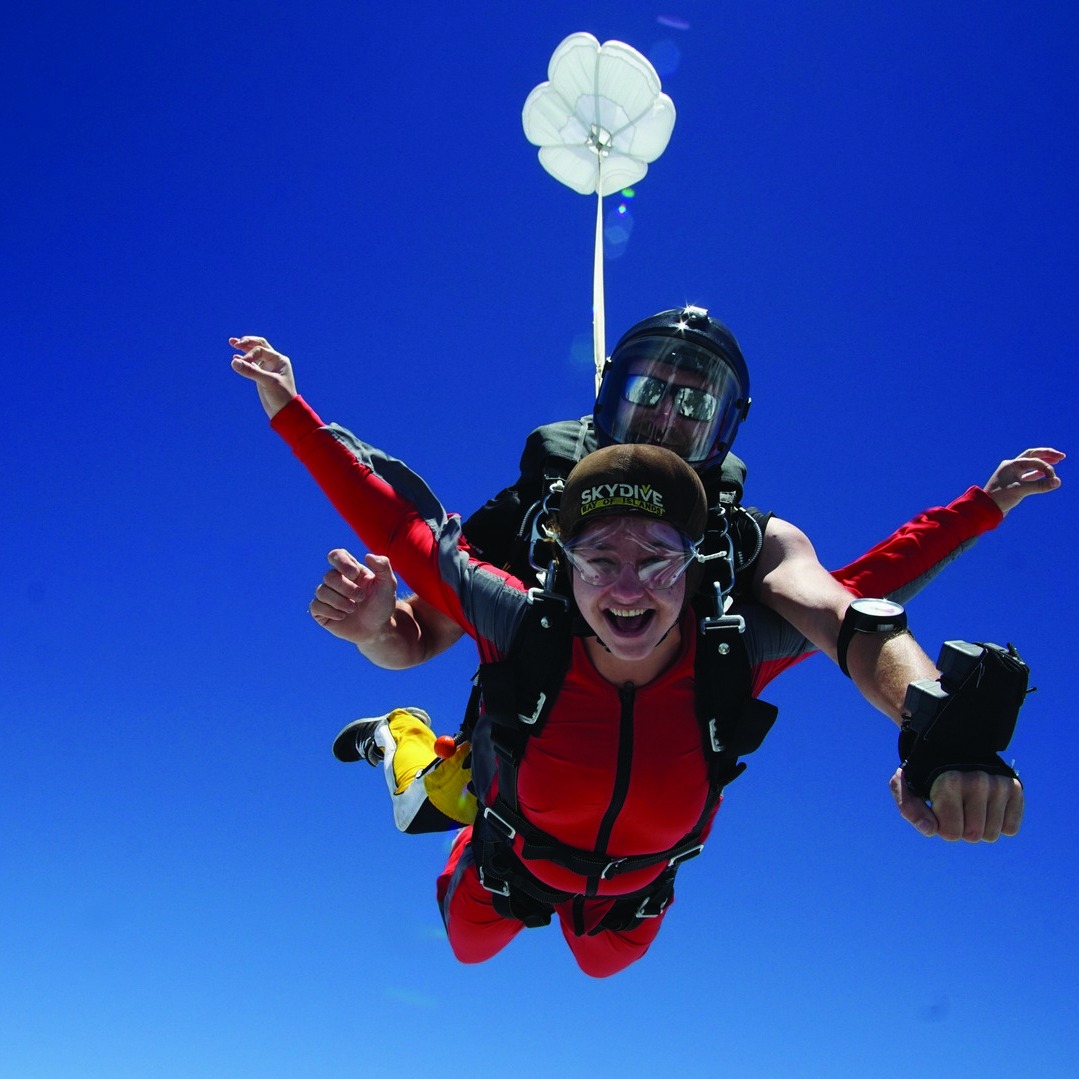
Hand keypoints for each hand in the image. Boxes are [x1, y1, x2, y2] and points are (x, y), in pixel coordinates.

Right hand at [230, 335, 297, 418]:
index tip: (242, 363)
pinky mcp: (261, 376)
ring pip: (254, 354)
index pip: (260, 349)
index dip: (249, 354)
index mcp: (279, 360)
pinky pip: (251, 365)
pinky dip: (243, 360)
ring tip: (232, 342)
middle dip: (247, 342)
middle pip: (259, 345)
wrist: (284, 412)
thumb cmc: (281, 396)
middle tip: (234, 342)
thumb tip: (234, 361)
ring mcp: (267, 368)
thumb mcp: (267, 382)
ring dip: (244, 348)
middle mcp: (273, 361)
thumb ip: (251, 371)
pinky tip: (235, 358)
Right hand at [309, 548, 398, 644]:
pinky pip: (315, 606)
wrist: (377, 629)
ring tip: (353, 609)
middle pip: (329, 576)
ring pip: (321, 591)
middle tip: (361, 598)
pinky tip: (343, 616)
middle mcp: (336, 580)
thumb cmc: (382, 604)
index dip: (341, 562)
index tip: (354, 574)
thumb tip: (367, 556)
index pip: (336, 555)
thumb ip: (383, 566)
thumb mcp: (388, 585)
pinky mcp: (321, 611)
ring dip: (340, 602)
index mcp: (350, 569)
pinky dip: (330, 612)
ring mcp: (327, 595)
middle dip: (347, 589)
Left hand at [889, 767, 1022, 841]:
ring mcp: (999, 784)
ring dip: (980, 826)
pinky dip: (999, 823)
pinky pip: (1010, 829)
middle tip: (956, 807)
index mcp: (949, 782)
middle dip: (962, 828)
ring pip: (993, 834)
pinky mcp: (1015, 788)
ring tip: (970, 804)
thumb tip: (929, 829)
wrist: (954, 751)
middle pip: (974, 836)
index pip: (951, 834)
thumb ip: (909, 808)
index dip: (943, 827)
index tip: (939, 809)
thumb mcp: (908, 786)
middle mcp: (978, 781)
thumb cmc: (929, 776)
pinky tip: (987, 806)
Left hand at [983, 448, 1063, 514]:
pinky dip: (1037, 473)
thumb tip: (1057, 482)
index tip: (1053, 479)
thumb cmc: (1000, 497)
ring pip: (1030, 464)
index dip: (1047, 468)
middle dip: (1047, 455)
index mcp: (1011, 464)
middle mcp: (1011, 466)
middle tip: (1062, 456)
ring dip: (1043, 462)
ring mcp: (1012, 474)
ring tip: (1057, 461)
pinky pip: (1027, 474)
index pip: (1034, 461)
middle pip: (1032, 455)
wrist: (986, 508)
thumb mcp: (1021, 490)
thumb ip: (1040, 485)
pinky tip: (1045, 475)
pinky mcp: (1013, 482)